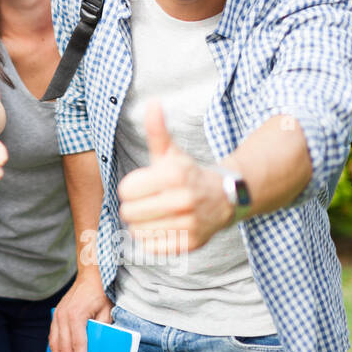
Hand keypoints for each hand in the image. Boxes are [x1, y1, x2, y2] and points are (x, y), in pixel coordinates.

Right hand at [48, 269, 112, 351]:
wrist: (89, 277)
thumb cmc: (100, 294)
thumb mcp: (107, 311)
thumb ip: (103, 329)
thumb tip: (101, 348)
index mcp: (76, 315)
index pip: (78, 344)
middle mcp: (63, 316)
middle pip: (63, 347)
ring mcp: (57, 315)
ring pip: (54, 343)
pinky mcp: (55, 316)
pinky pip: (52, 337)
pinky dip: (55, 351)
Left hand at [118, 100, 231, 252]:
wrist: (225, 198)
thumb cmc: (187, 174)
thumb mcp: (171, 153)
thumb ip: (157, 130)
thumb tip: (153, 103)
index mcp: (173, 176)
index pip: (126, 190)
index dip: (129, 189)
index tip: (141, 187)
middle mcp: (183, 200)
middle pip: (129, 213)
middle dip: (132, 208)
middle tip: (146, 203)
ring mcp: (189, 223)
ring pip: (139, 232)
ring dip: (141, 224)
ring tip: (154, 215)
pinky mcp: (192, 243)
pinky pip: (152, 248)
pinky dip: (152, 240)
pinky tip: (163, 227)